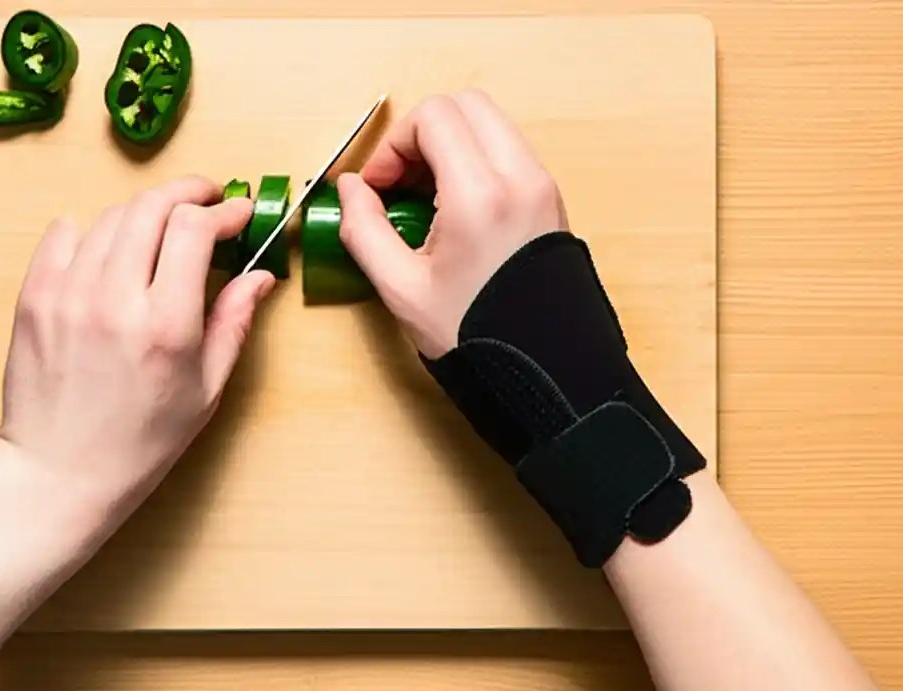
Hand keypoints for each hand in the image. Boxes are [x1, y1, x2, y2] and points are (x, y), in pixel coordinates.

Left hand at [0, 175, 274, 524]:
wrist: (61, 473)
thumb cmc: (140, 441)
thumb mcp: (205, 389)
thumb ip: (233, 323)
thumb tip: (260, 275)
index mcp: (165, 325)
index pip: (193, 229)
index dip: (223, 211)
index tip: (239, 212)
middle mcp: (114, 299)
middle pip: (151, 207)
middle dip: (186, 194)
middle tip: (206, 200)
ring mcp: (68, 295)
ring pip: (110, 217)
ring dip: (144, 211)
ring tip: (162, 227)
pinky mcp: (34, 299)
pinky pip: (61, 236)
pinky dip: (90, 228)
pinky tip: (108, 243)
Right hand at [337, 90, 567, 357]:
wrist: (547, 374)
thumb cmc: (479, 340)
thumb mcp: (401, 288)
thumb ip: (363, 228)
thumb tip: (350, 189)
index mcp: (481, 195)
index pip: (433, 117)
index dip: (393, 144)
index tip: (379, 186)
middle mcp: (521, 179)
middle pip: (466, 106)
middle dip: (424, 134)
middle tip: (401, 181)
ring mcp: (543, 188)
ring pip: (491, 126)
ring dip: (451, 147)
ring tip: (425, 201)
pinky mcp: (552, 203)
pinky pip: (510, 154)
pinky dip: (477, 164)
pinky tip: (454, 214)